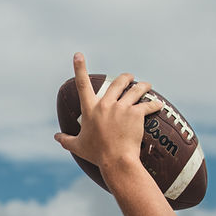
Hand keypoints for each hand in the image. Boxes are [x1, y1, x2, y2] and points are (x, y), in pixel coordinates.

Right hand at [53, 53, 163, 178]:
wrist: (116, 161)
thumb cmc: (97, 154)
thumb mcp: (78, 146)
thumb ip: (66, 139)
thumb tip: (56, 137)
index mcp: (90, 109)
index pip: (82, 85)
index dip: (79, 67)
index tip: (78, 55)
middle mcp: (105, 105)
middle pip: (116, 83)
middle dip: (124, 77)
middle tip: (129, 77)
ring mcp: (122, 108)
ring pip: (135, 90)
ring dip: (142, 86)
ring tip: (147, 85)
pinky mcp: (136, 114)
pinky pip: (147, 105)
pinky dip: (154, 104)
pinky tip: (158, 104)